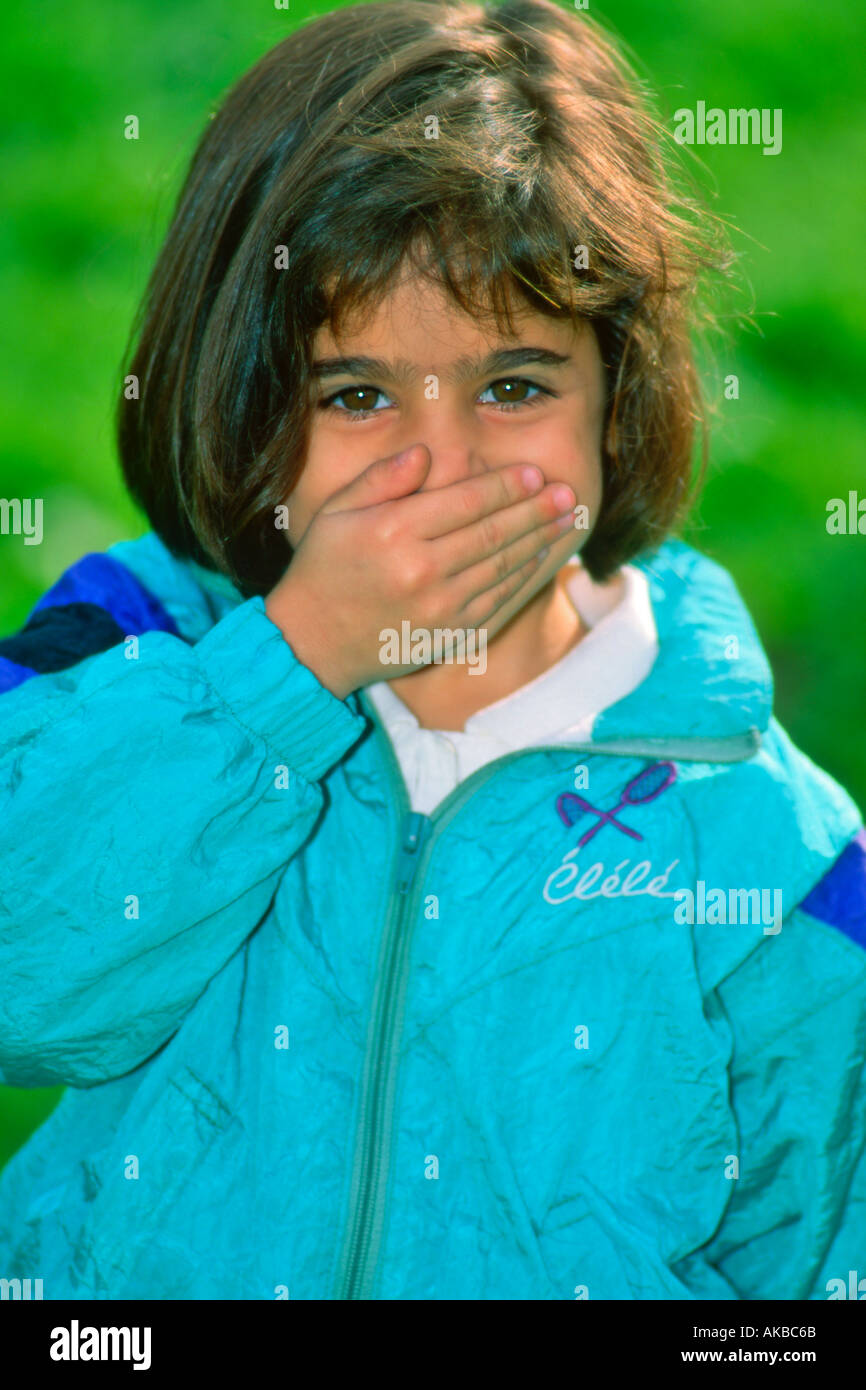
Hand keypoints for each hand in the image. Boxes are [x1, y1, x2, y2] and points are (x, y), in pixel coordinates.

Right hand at [265, 443, 576, 698]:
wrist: (312, 642)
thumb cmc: (323, 568)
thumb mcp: (336, 512)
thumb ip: (382, 479)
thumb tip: (426, 453)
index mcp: (394, 532)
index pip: (466, 502)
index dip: (506, 487)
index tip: (535, 474)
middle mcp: (422, 570)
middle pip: (494, 534)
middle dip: (537, 512)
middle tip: (569, 494)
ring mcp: (439, 607)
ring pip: (504, 568)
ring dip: (540, 542)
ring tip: (567, 521)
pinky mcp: (449, 634)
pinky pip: (499, 602)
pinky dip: (525, 578)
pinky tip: (542, 559)